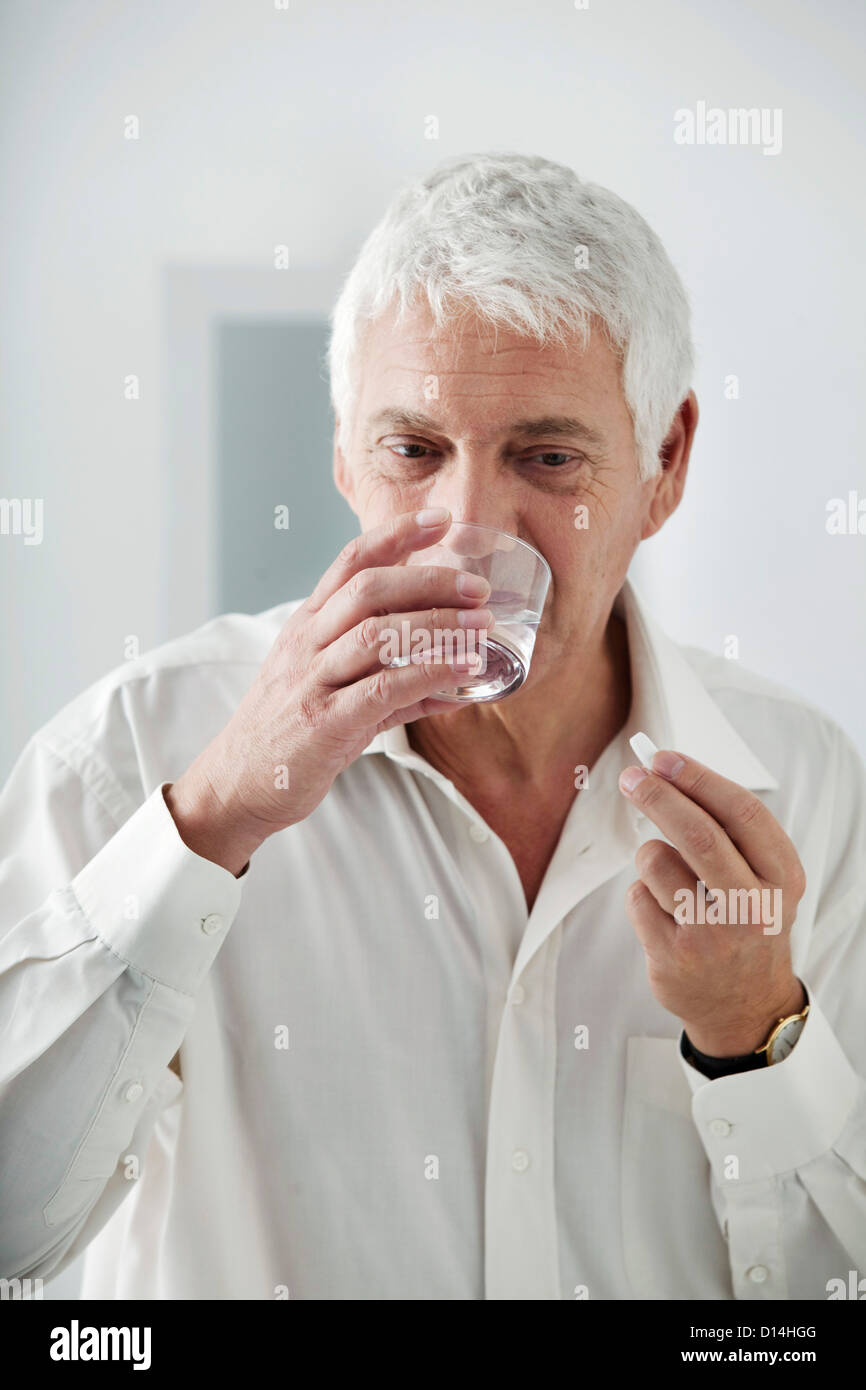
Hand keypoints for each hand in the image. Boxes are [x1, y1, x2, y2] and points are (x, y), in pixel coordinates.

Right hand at [165, 507, 492, 873]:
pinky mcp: (324, 722)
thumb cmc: (289, 733)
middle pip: (370, 589)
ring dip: (438, 625)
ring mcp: (312, 681)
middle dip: (430, 581)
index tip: (440, 522)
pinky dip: (430, 674)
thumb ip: (393, 681)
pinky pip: (384, 688)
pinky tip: (464, 672)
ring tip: (482, 627)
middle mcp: (306, 643)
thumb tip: (455, 681)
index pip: (350, 563)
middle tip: (478, 589)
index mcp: (306, 625)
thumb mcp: (331, 690)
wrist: (238, 784)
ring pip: (378, 633)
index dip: (396, 536)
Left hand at [619, 749, 806, 1055]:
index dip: (698, 778)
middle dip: (657, 796)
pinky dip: (640, 895)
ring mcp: (712, 935)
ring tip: (667, 878)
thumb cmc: (746, 924)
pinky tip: (663, 915)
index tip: (664, 758)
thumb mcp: (762, 879)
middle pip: (696, 833)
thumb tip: (669, 772)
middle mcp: (752, 906)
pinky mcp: (673, 955)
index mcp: (781, 877)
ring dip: (650, 856)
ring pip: (656, 861)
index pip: (741, 812)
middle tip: (632, 778)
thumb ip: (729, 830)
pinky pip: (636, 897)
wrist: (745, 1005)